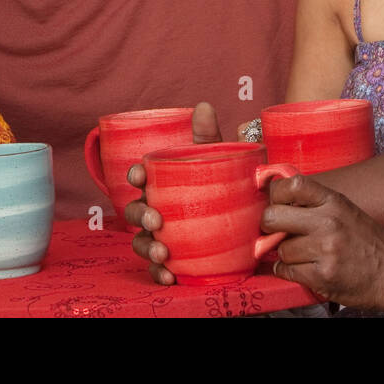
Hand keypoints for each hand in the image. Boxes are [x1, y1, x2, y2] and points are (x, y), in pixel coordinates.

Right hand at [128, 101, 220, 283]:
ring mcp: (164, 236)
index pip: (141, 178)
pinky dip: (160, 274)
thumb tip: (203, 106)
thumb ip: (209, 137)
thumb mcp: (218, 161)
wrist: (249, 221)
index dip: (135, 176)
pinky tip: (169, 276)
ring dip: (147, 248)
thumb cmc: (223, 186)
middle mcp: (158, 209)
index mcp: (164, 184)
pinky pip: (159, 270)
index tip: (139, 176)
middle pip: (135, 212)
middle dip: (139, 216)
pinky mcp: (175, 260)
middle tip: (155, 220)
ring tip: (162, 253)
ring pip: (142, 242)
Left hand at [261, 174, 383, 311]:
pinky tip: (304, 267)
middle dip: (269, 225)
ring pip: (280, 249)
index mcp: (334, 202)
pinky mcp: (321, 276)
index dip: (275, 193)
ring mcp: (324, 250)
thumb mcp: (347, 210)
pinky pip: (285, 270)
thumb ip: (316, 203)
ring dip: (286, 253)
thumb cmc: (370, 242)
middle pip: (273, 217)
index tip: (275, 202)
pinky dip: (289, 270)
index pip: (292, 185)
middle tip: (276, 230)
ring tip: (305, 254)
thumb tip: (280, 200)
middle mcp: (328, 223)